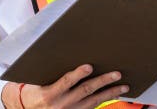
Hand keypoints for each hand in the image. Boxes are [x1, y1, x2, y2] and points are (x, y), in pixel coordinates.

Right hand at [1, 64, 128, 108]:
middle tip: (116, 73)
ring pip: (94, 101)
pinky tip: (114, 94)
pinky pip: (93, 107)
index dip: (78, 74)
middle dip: (103, 81)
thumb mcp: (37, 82)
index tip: (89, 66)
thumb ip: (52, 72)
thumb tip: (67, 54)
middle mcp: (61, 104)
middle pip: (85, 91)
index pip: (66, 82)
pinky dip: (105, 100)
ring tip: (123, 85)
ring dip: (110, 92)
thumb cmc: (33, 92)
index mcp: (50, 94)